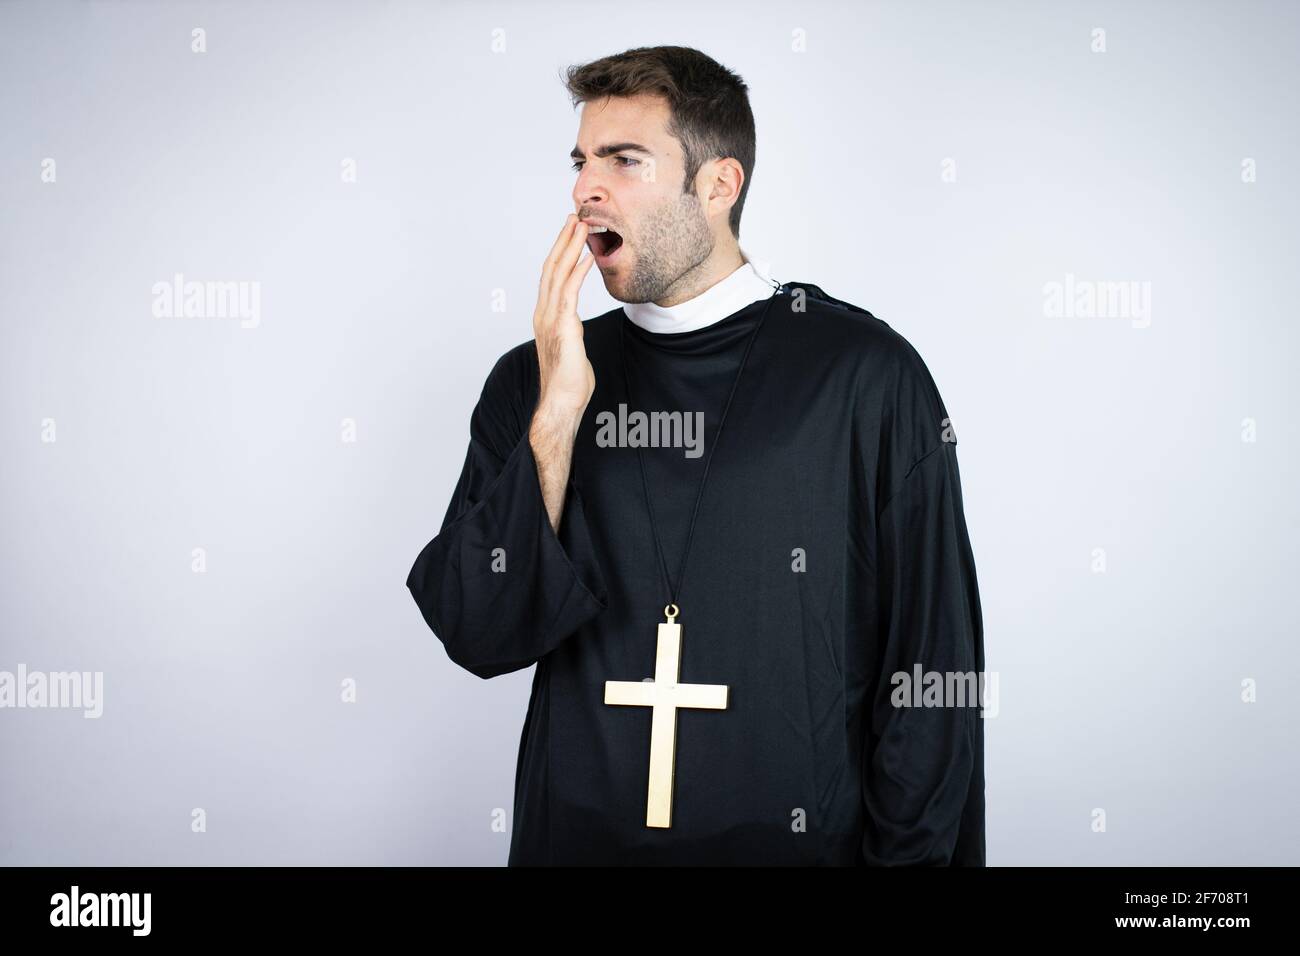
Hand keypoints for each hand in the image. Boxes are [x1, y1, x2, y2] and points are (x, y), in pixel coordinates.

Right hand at [533, 214, 596, 418]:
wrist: (562, 402)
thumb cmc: (569, 382)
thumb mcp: (570, 348)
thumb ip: (570, 332)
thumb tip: (574, 328)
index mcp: (545, 317)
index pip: (550, 277)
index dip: (559, 252)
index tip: (569, 233)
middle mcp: (544, 314)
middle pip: (551, 269)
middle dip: (563, 241)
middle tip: (574, 218)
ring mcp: (551, 319)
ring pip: (558, 275)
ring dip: (570, 248)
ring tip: (581, 227)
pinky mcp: (563, 327)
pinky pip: (569, 293)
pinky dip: (578, 273)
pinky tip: (587, 257)